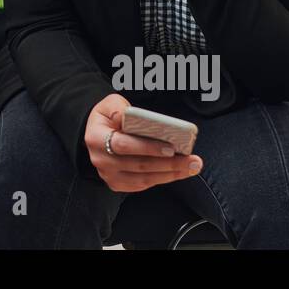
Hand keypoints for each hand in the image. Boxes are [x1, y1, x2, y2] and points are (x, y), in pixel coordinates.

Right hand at [85, 94, 202, 192]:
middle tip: (192, 160)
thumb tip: (132, 116)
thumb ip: (119, 108)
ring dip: (171, 174)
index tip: (171, 147)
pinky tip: (178, 172)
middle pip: (139, 165)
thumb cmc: (108, 117)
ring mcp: (108, 175)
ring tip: (192, 167)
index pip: (124, 145)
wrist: (97, 133)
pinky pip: (143, 184)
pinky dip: (162, 179)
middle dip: (169, 163)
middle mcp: (101, 160)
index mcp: (96, 138)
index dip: (148, 148)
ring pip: (144, 178)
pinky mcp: (117, 184)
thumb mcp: (109, 104)